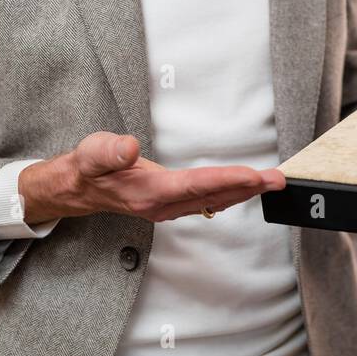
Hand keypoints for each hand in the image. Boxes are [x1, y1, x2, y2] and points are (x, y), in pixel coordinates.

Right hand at [18, 130, 286, 224]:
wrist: (76, 188)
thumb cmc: (87, 168)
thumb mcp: (92, 153)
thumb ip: (109, 151)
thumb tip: (129, 147)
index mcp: (148, 192)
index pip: (196, 185)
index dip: (227, 180)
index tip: (255, 175)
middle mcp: (162, 205)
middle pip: (213, 195)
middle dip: (248, 188)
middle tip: (280, 180)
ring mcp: (167, 208)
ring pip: (213, 201)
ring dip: (243, 192)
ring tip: (272, 183)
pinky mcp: (169, 205)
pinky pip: (206, 201)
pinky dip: (228, 194)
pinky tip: (244, 189)